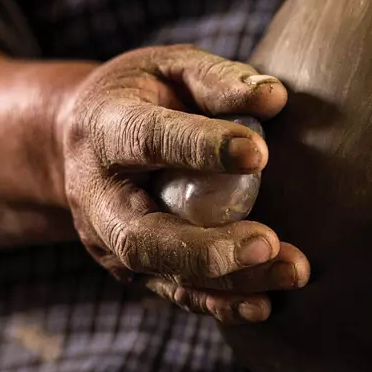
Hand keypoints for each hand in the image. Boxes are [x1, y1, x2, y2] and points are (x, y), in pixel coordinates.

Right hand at [57, 45, 309, 324]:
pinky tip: (265, 303)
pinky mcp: (131, 270)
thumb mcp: (171, 67)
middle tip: (267, 243)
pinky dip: (220, 304)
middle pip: (142, 234)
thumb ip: (218, 80)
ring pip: (162, 273)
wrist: (80, 140)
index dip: (201, 148)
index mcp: (103, 128)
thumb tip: (273, 97)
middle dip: (205, 246)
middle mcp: (97, 194)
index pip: (148, 140)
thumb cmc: (144, 94)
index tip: (259, 154)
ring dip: (229, 280)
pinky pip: (174, 295)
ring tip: (291, 270)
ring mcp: (109, 240)